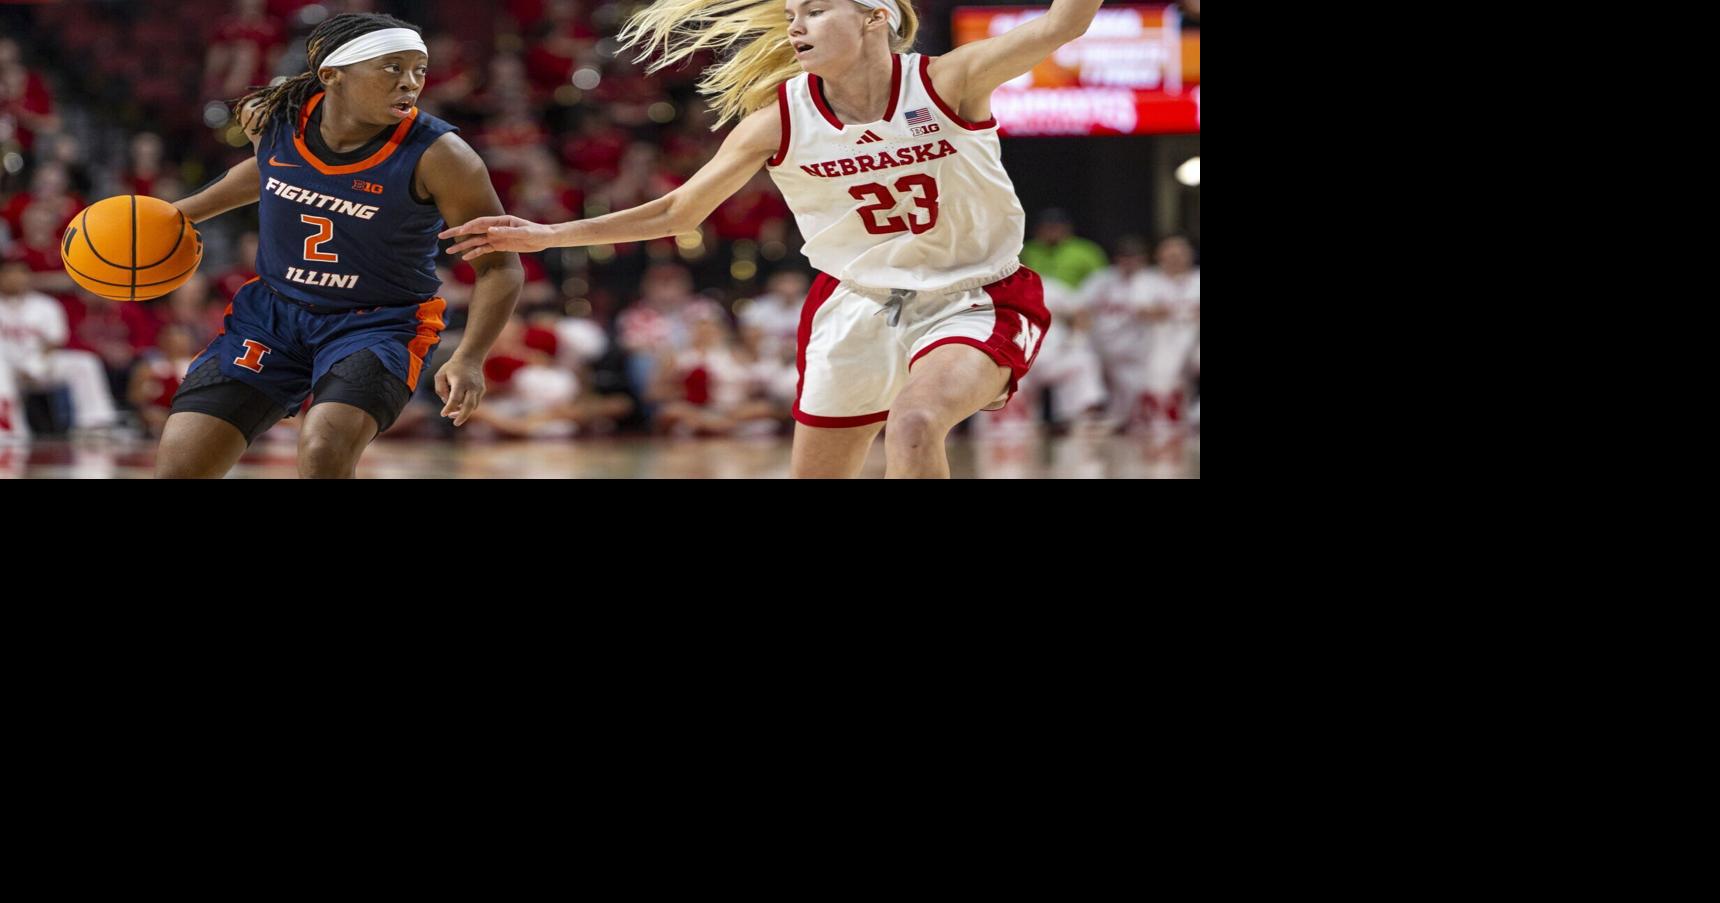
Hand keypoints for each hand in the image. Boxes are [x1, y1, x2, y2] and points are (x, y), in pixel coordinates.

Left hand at [435, 355, 485, 426]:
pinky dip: (467, 406)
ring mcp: (479, 389)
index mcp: (460, 382)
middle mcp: (471, 386)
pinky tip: (458, 406)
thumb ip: (440, 389)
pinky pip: (475, 402)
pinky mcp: (482, 390)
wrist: (470, 358)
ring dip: (463, 413)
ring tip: (452, 415)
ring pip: (473, 406)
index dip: (449, 408)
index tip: (443, 414)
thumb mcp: (440, 375)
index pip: (455, 399)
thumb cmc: (452, 368)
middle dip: (462, 416)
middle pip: (469, 405)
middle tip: (455, 423)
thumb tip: (446, 403)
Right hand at [438, 215, 554, 260]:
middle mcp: (496, 228)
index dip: (468, 226)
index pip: (480, 223)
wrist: (546, 238)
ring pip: (476, 241)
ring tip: (448, 250)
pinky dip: (474, 253)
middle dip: (457, 233)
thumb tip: (491, 231)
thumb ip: (508, 232)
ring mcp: (496, 237)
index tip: (457, 231)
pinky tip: (464, 257)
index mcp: (501, 221)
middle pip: (473, 230)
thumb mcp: (524, 233)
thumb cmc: (537, 232)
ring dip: (462, 245)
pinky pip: (484, 249)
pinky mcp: (500, 245)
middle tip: (441, 236)